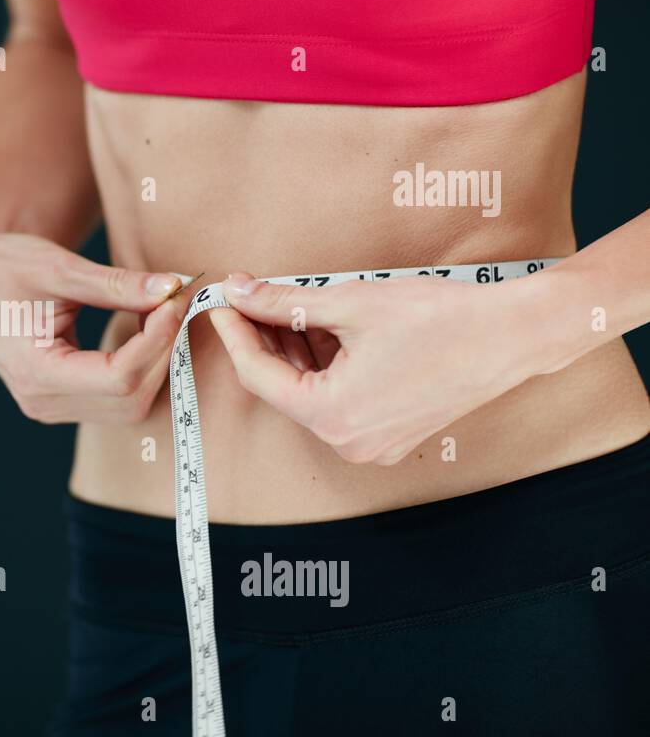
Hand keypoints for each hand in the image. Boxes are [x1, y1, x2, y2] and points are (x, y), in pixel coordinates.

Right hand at [0, 211, 187, 422]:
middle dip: (163, 352)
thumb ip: (116, 284)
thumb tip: (172, 287)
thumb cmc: (3, 266)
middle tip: (174, 302)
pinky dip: (142, 366)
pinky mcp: (65, 400)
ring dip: (156, 361)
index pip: (119, 377)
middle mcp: (44, 402)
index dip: (157, 340)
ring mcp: (54, 407)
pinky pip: (119, 398)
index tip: (175, 299)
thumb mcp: (58, 267)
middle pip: (130, 399)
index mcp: (36, 374)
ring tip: (160, 312)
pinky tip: (145, 328)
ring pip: (130, 405)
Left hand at [208, 271, 542, 464]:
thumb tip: (240, 292)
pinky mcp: (388, 435)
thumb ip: (286, 301)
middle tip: (249, 297)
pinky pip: (338, 400)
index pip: (259, 375)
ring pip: (310, 392)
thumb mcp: (351, 302)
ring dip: (293, 351)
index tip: (222, 303)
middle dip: (263, 339)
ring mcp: (369, 444)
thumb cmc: (441, 319)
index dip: (235, 334)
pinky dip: (324, 366)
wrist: (514, 335)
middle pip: (282, 386)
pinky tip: (319, 328)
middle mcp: (347, 442)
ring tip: (286, 304)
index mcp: (332, 415)